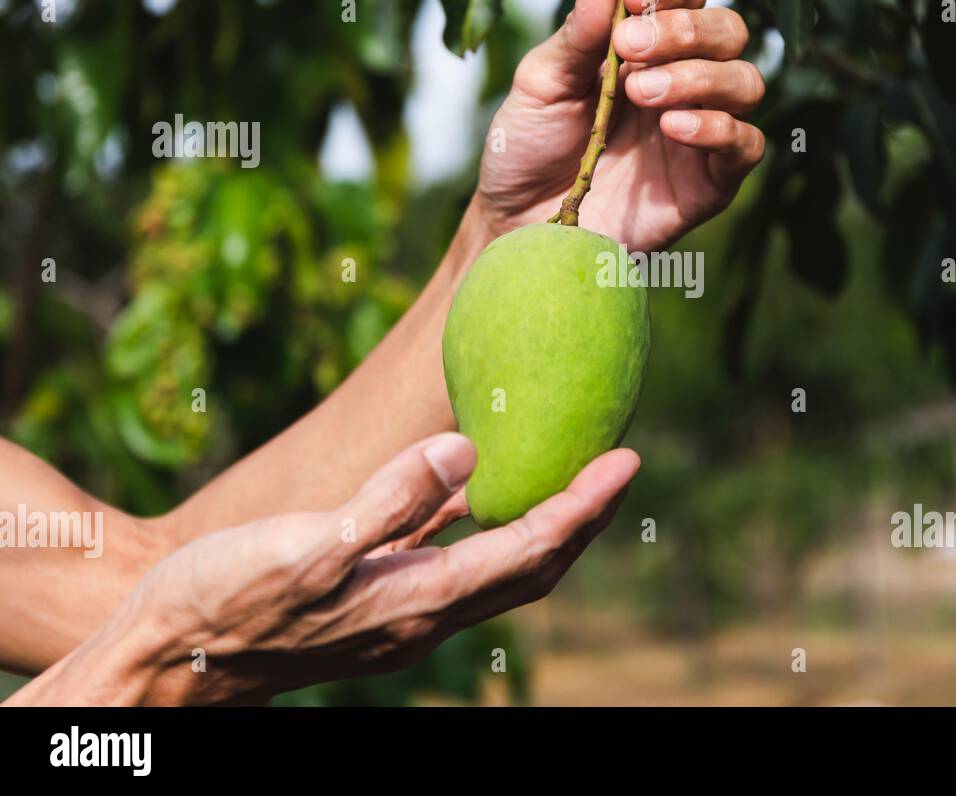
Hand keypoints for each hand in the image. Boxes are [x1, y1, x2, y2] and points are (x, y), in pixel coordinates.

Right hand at [6, 433, 637, 704]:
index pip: (530, 550)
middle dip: (583, 518)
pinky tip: (482, 486)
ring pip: (500, 566)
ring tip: (573, 471)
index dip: (585, 506)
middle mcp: (424, 613)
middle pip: (533, 565)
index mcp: (418, 600)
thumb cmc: (226, 603)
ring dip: (544, 522)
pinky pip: (457, 558)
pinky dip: (488, 524)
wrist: (169, 662)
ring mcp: (402, 611)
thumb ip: (389, 502)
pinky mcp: (376, 600)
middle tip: (619, 462)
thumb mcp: (305, 548)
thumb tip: (467, 449)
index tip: (629, 458)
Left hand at [473, 0, 766, 251]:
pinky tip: (674, 127)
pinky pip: (746, 145)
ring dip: (700, 76)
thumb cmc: (529, 149)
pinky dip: (718, 127)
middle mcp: (684, 81)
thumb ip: (581, 31)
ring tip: (641, 93)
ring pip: (746, 82)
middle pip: (729, 31)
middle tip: (631, 50)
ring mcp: (701, 133)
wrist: (519, 226)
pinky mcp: (710, 184)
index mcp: (647, 46)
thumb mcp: (542, 81)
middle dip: (685, 31)